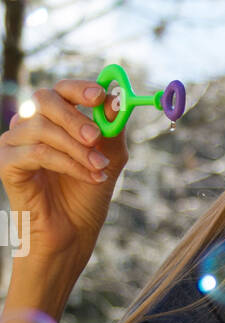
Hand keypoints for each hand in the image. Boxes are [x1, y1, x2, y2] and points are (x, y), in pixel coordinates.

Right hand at [0, 81, 127, 266]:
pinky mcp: (6, 163)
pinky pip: (37, 153)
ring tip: (100, 167)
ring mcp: (15, 143)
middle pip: (44, 99)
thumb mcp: (109, 157)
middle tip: (96, 137)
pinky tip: (89, 177)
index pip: (60, 90)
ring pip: (42, 127)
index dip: (79, 88)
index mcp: (53, 119)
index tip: (100, 95)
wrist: (72, 234)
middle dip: (75, 117)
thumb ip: (112, 128)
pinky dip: (67, 163)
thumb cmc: (86, 195)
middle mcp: (30, 126)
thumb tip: (115, 98)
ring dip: (77, 148)